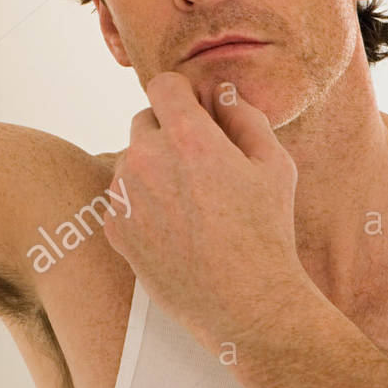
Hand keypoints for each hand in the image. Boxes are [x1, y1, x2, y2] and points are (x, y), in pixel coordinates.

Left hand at [101, 71, 309, 351]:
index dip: (183, 95)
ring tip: (191, 203)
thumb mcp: (274, 165)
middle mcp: (147, 158)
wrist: (244, 302)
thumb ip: (244, 117)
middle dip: (168, 132)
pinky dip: (141, 203)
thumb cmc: (266, 231)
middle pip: (145, 120)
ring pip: (131, 159)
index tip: (196, 112)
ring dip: (153, 168)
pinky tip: (174, 227)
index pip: (163, 85)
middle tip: (199, 164)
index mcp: (187, 137)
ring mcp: (124, 194)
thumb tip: (220, 92)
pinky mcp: (114, 226)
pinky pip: (122, 196)